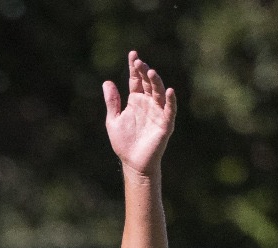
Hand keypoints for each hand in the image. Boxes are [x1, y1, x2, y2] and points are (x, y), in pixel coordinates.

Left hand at [104, 51, 176, 179]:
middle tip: (138, 62)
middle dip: (144, 72)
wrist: (133, 163)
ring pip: (158, 93)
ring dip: (155, 82)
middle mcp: (148, 103)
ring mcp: (158, 112)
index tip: (133, 54)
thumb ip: (112, 102)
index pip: (136, 80)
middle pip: (147, 83)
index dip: (134, 68)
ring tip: (150, 71)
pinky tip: (169, 90)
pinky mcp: (165, 123)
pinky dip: (171, 101)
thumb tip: (106, 82)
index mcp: (136, 100)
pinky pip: (169, 110)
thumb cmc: (124, 142)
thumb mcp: (113, 120)